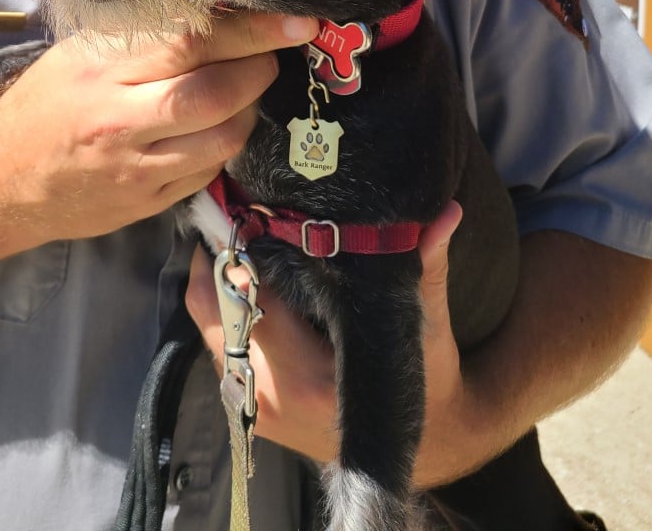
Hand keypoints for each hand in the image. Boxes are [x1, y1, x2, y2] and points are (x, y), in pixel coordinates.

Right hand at [0, 11, 318, 246]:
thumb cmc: (41, 104)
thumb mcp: (78, 54)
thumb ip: (141, 36)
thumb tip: (216, 11)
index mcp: (102, 69)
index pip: (194, 41)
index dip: (255, 30)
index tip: (297, 20)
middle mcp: (120, 120)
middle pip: (217, 92)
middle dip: (263, 69)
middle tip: (274, 54)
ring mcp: (136, 168)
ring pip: (224, 138)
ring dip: (250, 111)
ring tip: (244, 91)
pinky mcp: (147, 203)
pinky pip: (208, 171)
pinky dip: (225, 144)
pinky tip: (215, 127)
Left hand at [185, 200, 466, 470]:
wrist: (427, 447)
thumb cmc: (428, 382)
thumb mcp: (429, 328)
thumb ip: (428, 268)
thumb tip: (446, 214)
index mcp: (313, 379)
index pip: (255, 299)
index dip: (244, 249)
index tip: (246, 205)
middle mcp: (274, 395)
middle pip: (215, 308)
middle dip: (218, 256)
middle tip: (230, 208)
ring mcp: (255, 405)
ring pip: (206, 323)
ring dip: (214, 278)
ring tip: (232, 232)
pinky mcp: (247, 406)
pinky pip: (215, 341)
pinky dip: (220, 305)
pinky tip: (239, 272)